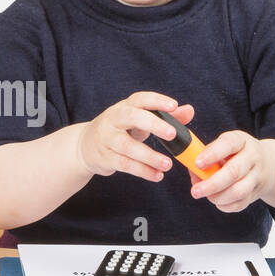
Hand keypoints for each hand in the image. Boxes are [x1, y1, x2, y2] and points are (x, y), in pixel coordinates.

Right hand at [76, 92, 192, 181]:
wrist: (85, 145)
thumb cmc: (120, 129)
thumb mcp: (140, 119)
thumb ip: (166, 116)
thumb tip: (189, 110)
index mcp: (125, 107)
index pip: (141, 99)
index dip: (157, 101)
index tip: (174, 105)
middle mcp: (113, 119)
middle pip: (132, 118)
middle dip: (153, 124)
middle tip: (172, 134)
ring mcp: (107, 138)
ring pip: (128, 146)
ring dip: (149, 156)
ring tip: (167, 165)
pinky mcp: (105, 157)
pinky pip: (125, 164)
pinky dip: (142, 171)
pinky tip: (157, 176)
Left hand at [190, 131, 274, 212]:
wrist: (268, 164)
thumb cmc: (236, 154)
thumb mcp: (224, 146)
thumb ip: (207, 155)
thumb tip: (192, 169)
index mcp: (241, 140)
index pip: (228, 144)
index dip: (212, 154)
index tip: (197, 164)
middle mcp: (252, 157)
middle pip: (233, 172)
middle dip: (212, 184)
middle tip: (195, 191)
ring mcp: (257, 176)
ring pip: (238, 192)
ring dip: (217, 197)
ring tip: (205, 195)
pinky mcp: (256, 192)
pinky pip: (240, 204)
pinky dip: (224, 205)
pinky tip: (218, 200)